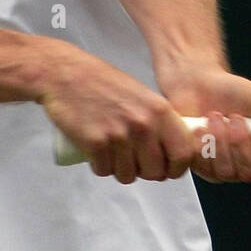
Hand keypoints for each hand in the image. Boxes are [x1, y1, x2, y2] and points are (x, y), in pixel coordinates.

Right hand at [37, 44, 195, 183]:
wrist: (66, 74)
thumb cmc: (104, 84)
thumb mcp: (144, 96)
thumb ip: (160, 121)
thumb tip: (172, 151)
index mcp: (160, 111)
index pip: (184, 154)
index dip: (177, 169)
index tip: (168, 170)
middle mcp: (144, 124)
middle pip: (155, 172)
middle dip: (144, 172)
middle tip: (132, 160)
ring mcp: (119, 135)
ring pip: (128, 176)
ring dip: (119, 169)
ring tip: (112, 151)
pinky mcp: (96, 143)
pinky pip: (104, 171)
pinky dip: (100, 166)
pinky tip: (96, 150)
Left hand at [158, 64, 250, 184]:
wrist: (199, 85)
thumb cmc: (234, 93)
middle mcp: (249, 164)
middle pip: (250, 173)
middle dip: (240, 142)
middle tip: (235, 117)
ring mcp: (225, 168)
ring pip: (226, 172)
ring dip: (220, 139)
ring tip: (216, 116)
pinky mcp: (202, 166)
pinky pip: (204, 167)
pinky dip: (202, 142)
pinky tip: (201, 127)